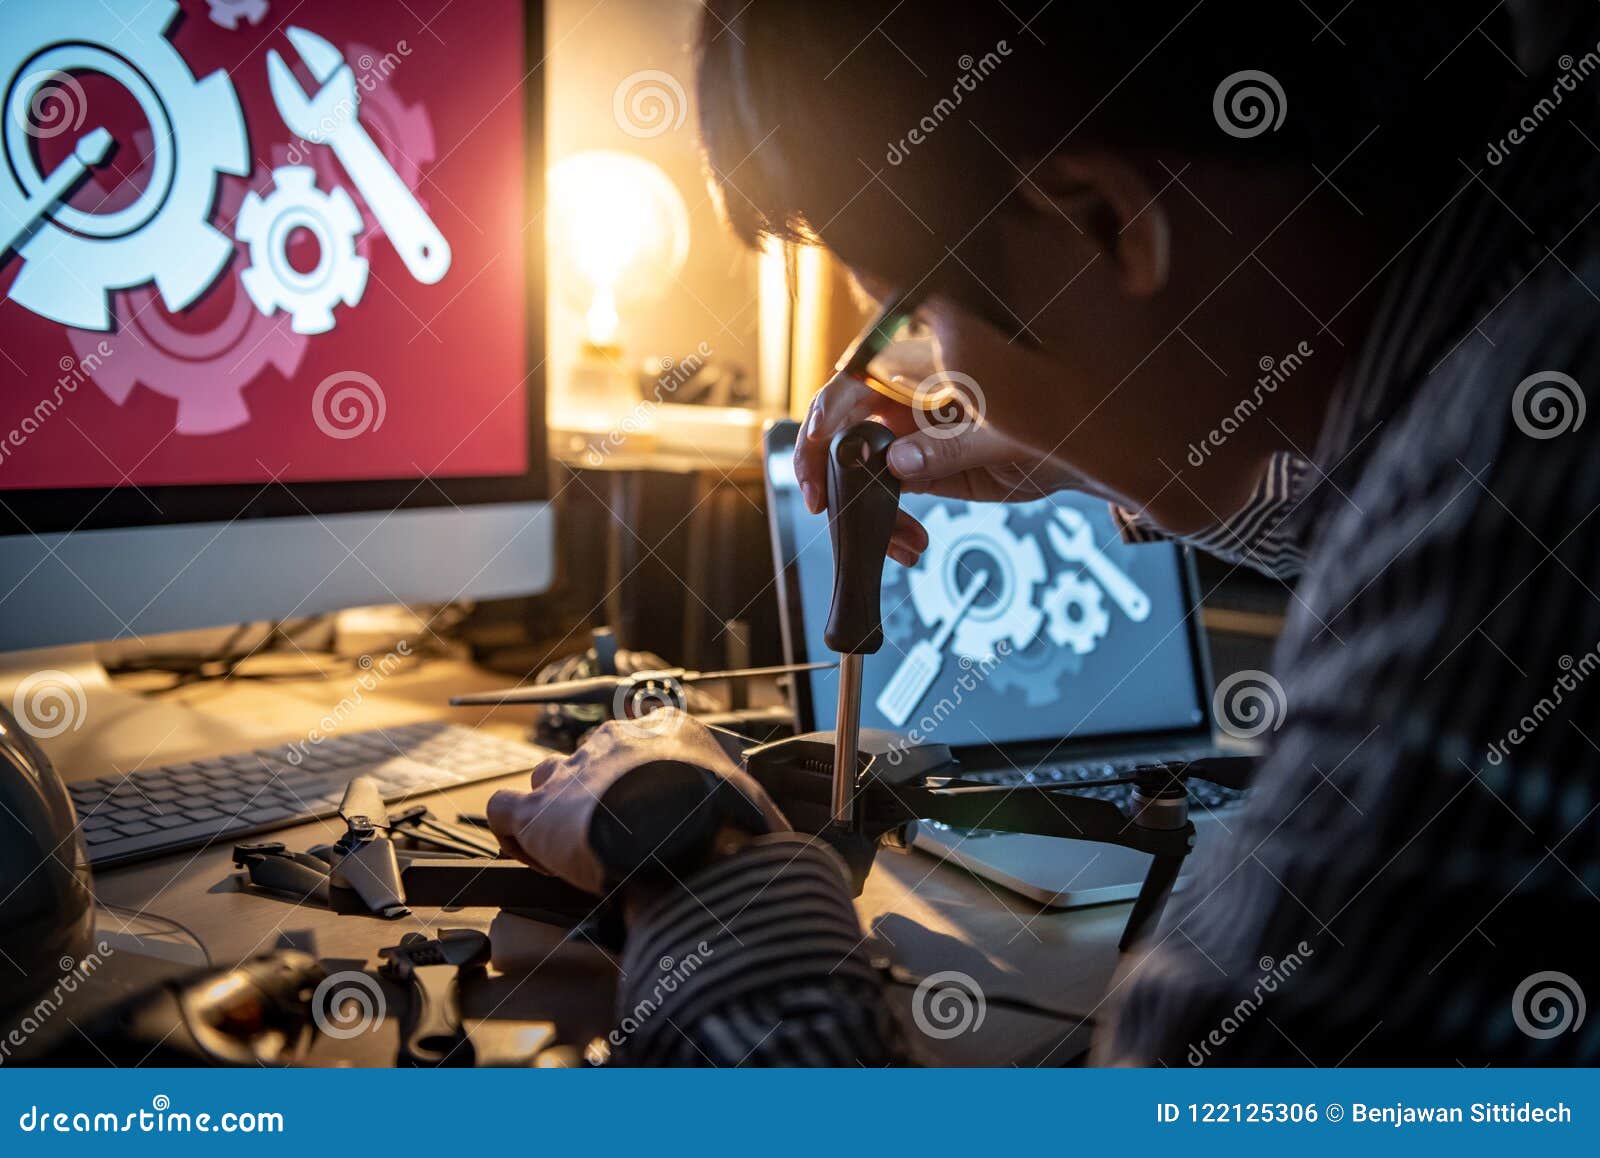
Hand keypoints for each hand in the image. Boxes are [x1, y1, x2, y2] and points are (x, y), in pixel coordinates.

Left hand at [486, 710, 787, 893]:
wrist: (674, 831)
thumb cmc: (719, 819)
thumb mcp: (752, 807)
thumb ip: (755, 817)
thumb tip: (779, 843)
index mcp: (669, 731)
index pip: (648, 748)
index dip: (648, 787)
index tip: (656, 820)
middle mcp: (614, 740)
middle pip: (596, 762)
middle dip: (602, 799)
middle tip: (619, 842)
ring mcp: (571, 770)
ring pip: (548, 780)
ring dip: (556, 811)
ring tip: (572, 850)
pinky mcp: (535, 808)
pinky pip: (505, 809)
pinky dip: (512, 833)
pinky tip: (530, 855)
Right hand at [793, 370, 1090, 566]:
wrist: (1082, 451)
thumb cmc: (1053, 420)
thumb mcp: (1006, 434)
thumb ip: (950, 447)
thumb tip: (897, 465)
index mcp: (926, 367)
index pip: (858, 377)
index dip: (829, 406)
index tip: (818, 439)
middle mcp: (907, 398)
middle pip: (843, 423)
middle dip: (825, 464)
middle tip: (821, 502)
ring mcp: (910, 433)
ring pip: (859, 467)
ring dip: (862, 507)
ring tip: (894, 543)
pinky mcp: (919, 468)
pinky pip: (886, 494)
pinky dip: (887, 524)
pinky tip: (906, 544)